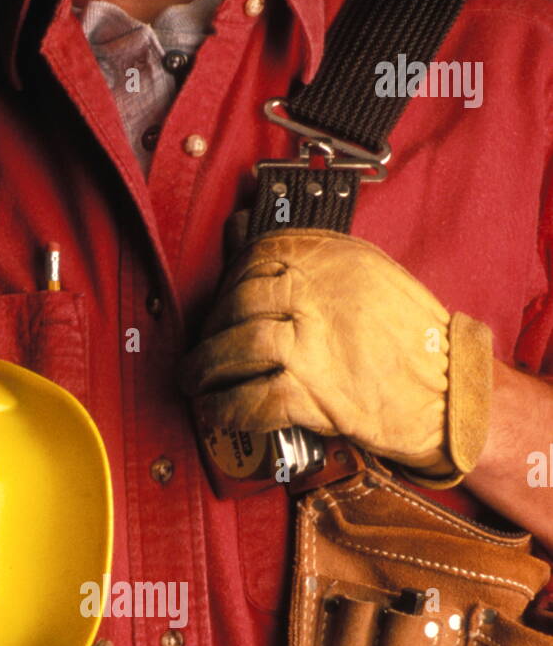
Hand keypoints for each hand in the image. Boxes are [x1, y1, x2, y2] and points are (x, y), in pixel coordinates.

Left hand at [180, 228, 492, 486]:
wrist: (450, 393)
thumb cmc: (409, 338)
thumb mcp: (365, 274)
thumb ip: (305, 256)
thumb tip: (236, 231)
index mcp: (332, 256)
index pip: (256, 255)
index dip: (227, 285)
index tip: (219, 305)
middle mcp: (319, 291)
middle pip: (240, 301)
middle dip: (213, 328)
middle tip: (203, 349)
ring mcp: (313, 342)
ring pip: (238, 346)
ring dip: (207, 369)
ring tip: (195, 383)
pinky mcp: (313, 391)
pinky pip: (252, 398)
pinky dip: (228, 409)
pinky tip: (217, 414)